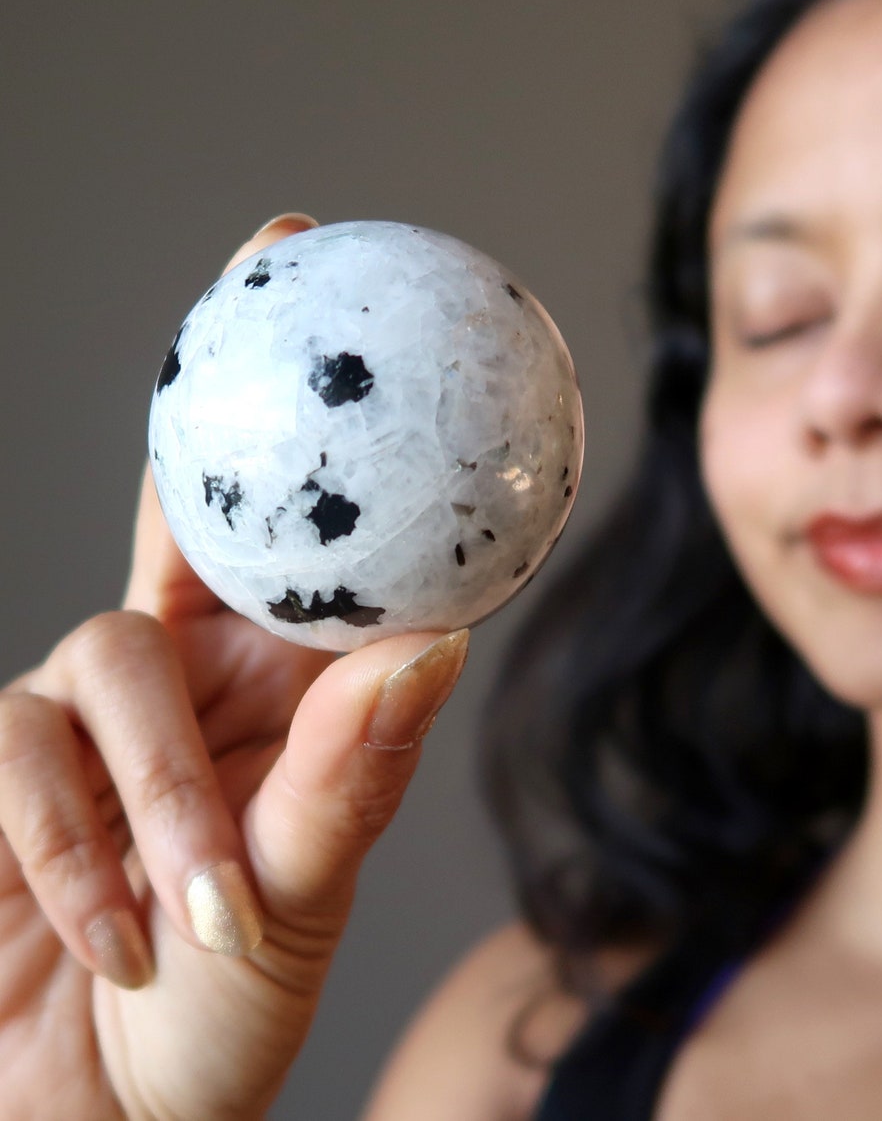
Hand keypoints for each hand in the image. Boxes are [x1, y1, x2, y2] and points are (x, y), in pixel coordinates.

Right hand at [0, 215, 468, 1119]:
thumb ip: (353, 772)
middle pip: (194, 501)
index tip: (375, 307)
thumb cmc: (223, 1007)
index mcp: (283, 688)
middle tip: (269, 251)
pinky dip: (69, 850)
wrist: (108, 1113)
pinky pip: (12, 753)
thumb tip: (436, 642)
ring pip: (103, 659)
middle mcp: (189, 674)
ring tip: (199, 912)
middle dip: (230, 387)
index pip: (313, 534)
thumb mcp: (303, 888)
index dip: (336, 423)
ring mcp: (84, 715)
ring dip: (161, 796)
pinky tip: (108, 934)